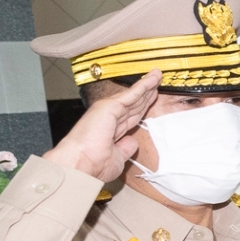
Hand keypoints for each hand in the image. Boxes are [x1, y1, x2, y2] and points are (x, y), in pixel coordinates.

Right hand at [43, 70, 159, 181]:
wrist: (80, 163)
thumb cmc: (94, 165)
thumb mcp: (117, 158)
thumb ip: (126, 148)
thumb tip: (133, 141)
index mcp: (110, 130)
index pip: (131, 116)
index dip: (143, 107)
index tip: (153, 98)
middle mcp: (109, 118)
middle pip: (134, 104)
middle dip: (147, 93)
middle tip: (158, 81)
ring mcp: (108, 111)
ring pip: (134, 96)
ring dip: (147, 85)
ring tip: (158, 75)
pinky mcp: (109, 106)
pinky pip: (131, 94)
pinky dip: (143, 85)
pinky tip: (153, 78)